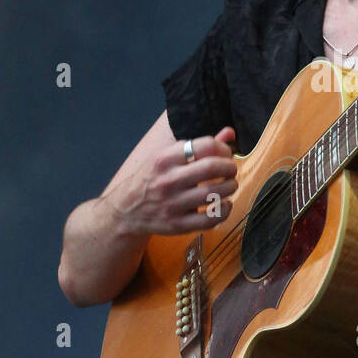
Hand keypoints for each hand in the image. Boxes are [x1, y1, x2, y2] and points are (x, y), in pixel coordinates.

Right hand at [104, 127, 238, 236]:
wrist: (126, 210)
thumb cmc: (152, 179)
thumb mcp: (168, 157)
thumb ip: (200, 145)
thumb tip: (230, 133)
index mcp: (165, 159)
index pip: (205, 146)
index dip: (223, 148)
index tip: (226, 154)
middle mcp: (168, 180)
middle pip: (212, 168)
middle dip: (230, 167)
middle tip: (231, 170)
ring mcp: (172, 204)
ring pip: (213, 193)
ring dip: (230, 187)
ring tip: (229, 185)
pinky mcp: (177, 225)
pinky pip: (210, 219)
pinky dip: (224, 210)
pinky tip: (224, 204)